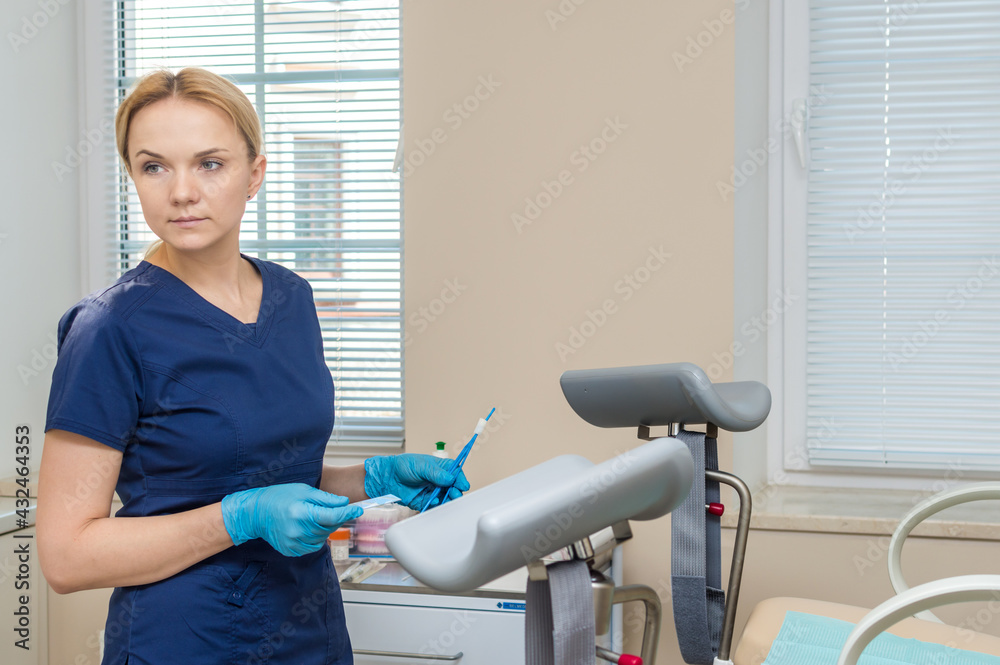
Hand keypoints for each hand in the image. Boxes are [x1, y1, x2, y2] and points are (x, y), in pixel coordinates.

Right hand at [221, 483, 361, 556]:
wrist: (256, 513)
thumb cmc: (279, 497)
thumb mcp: (303, 491)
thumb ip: (325, 499)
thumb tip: (344, 503)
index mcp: (302, 513)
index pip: (332, 516)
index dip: (347, 513)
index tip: (358, 510)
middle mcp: (298, 531)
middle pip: (329, 527)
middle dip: (334, 518)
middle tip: (328, 509)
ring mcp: (294, 543)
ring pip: (322, 538)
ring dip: (324, 528)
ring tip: (311, 517)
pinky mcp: (291, 550)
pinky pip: (312, 546)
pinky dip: (315, 537)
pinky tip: (306, 527)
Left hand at [363, 454, 470, 510]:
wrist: (387, 478)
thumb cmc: (403, 466)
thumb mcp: (421, 466)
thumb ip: (436, 473)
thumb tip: (450, 478)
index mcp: (440, 468)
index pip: (456, 473)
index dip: (460, 479)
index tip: (463, 485)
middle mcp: (439, 480)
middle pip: (453, 487)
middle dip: (456, 491)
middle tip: (455, 494)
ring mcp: (433, 491)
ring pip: (445, 498)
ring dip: (447, 500)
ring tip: (446, 499)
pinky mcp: (425, 501)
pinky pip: (434, 505)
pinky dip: (436, 505)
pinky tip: (434, 501)